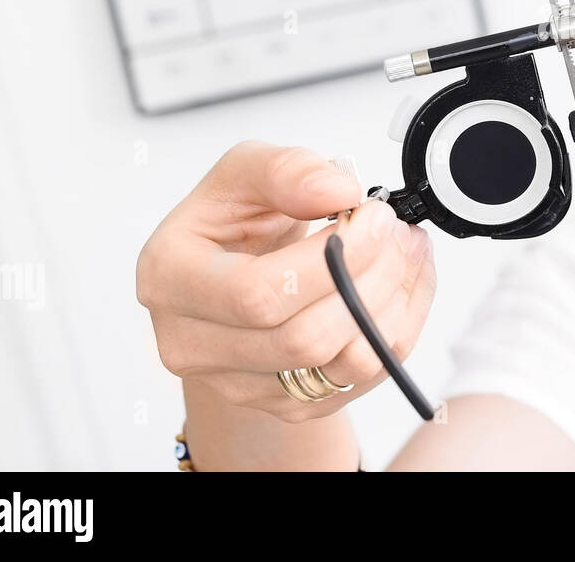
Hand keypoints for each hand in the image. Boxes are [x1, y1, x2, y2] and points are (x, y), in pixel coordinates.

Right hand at [136, 141, 435, 422]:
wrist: (237, 269)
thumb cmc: (234, 223)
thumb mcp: (245, 172)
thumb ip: (287, 170)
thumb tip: (339, 190)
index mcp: (170, 278)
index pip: (257, 294)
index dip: (332, 258)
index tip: (372, 217)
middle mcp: (192, 344)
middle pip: (304, 339)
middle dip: (371, 278)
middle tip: (395, 231)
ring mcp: (238, 385)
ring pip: (342, 365)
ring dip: (393, 303)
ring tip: (404, 251)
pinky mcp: (287, 404)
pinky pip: (363, 377)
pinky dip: (399, 326)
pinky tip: (401, 283)